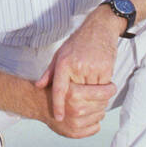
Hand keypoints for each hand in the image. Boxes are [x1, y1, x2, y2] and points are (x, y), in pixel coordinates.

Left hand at [34, 11, 120, 137]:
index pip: (60, 89)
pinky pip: (103, 88)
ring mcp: (93, 67)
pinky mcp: (106, 68)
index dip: (58, 105)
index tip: (59, 118)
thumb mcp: (60, 54)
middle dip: (80, 101)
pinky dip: (102, 90)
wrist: (100, 28)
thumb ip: (49, 72)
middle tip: (81, 104)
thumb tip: (39, 86)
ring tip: (92, 92)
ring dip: (92, 97)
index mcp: (64, 62)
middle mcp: (77, 65)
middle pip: (78, 94)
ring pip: (92, 93)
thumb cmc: (79, 42)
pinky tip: (100, 84)